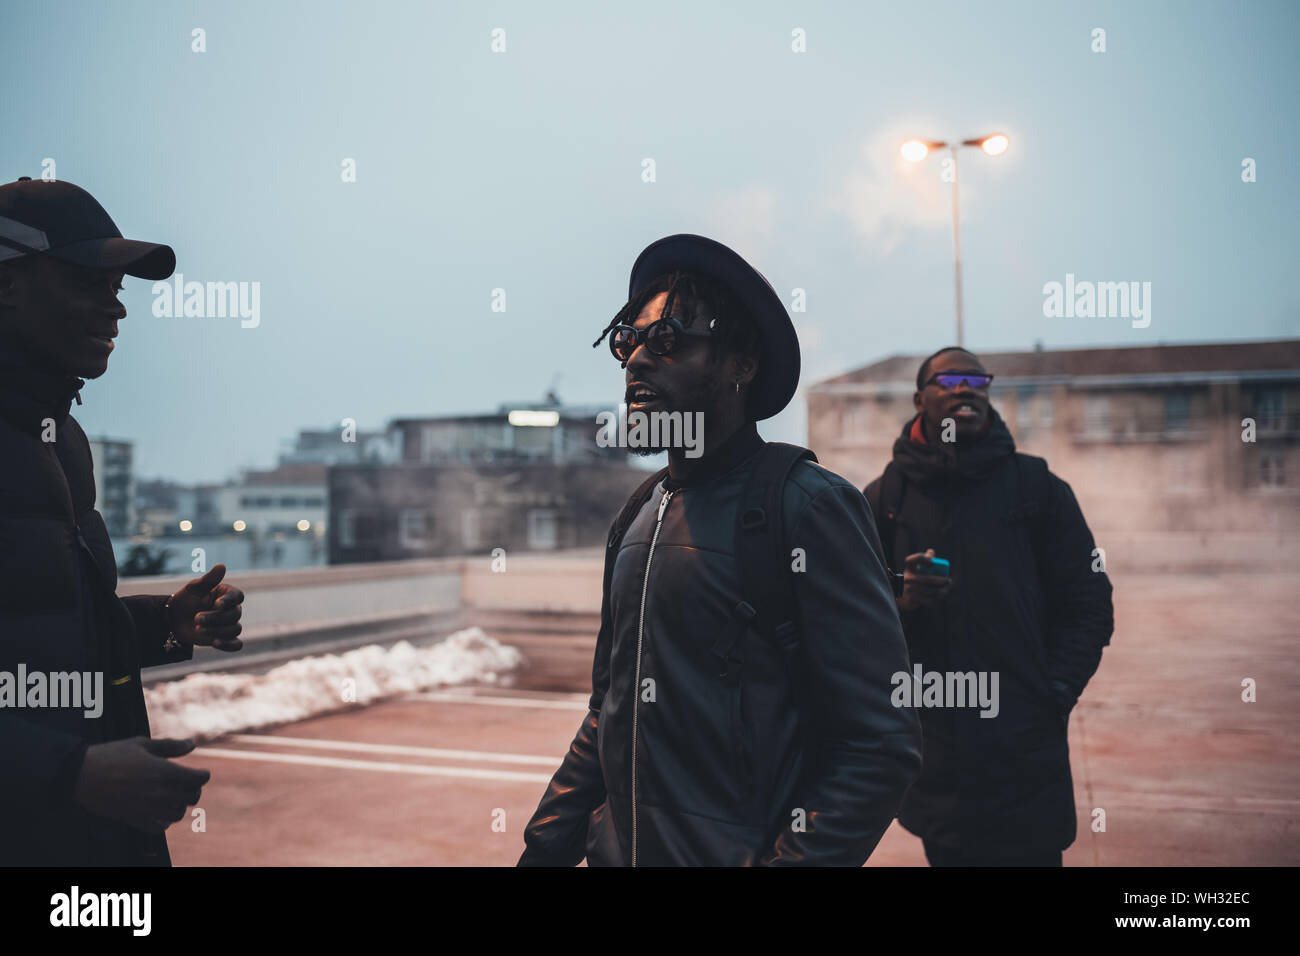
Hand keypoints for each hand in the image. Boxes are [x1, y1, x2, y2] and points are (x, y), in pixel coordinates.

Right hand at [72, 737, 210, 833]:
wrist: (82, 774)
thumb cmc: (112, 755)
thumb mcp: (142, 744)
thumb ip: (170, 746)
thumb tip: (192, 744)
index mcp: (163, 771)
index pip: (198, 779)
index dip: (202, 774)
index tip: (199, 772)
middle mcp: (159, 792)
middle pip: (192, 797)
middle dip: (193, 789)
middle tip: (186, 783)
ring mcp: (147, 808)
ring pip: (178, 813)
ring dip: (180, 804)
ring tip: (173, 795)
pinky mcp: (134, 819)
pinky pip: (160, 827)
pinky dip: (165, 820)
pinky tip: (160, 809)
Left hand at [167, 563, 243, 651]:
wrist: (174, 619)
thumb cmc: (185, 600)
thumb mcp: (193, 588)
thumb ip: (208, 580)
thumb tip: (221, 566)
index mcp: (227, 594)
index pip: (237, 596)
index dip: (230, 601)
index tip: (217, 604)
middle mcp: (231, 609)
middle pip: (235, 615)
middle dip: (216, 618)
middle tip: (197, 618)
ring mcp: (229, 625)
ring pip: (235, 629)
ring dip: (217, 630)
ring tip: (198, 629)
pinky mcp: (225, 639)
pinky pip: (236, 645)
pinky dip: (229, 645)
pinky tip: (215, 643)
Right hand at [897, 548, 951, 611]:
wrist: (897, 596)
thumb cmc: (910, 579)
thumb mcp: (913, 569)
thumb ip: (923, 560)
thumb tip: (931, 551)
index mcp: (910, 568)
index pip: (917, 559)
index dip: (924, 559)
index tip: (931, 562)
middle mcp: (908, 578)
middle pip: (929, 579)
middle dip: (942, 581)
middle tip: (948, 581)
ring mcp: (909, 589)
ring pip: (932, 591)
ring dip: (941, 592)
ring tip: (944, 591)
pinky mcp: (912, 600)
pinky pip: (929, 600)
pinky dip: (935, 599)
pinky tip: (937, 598)